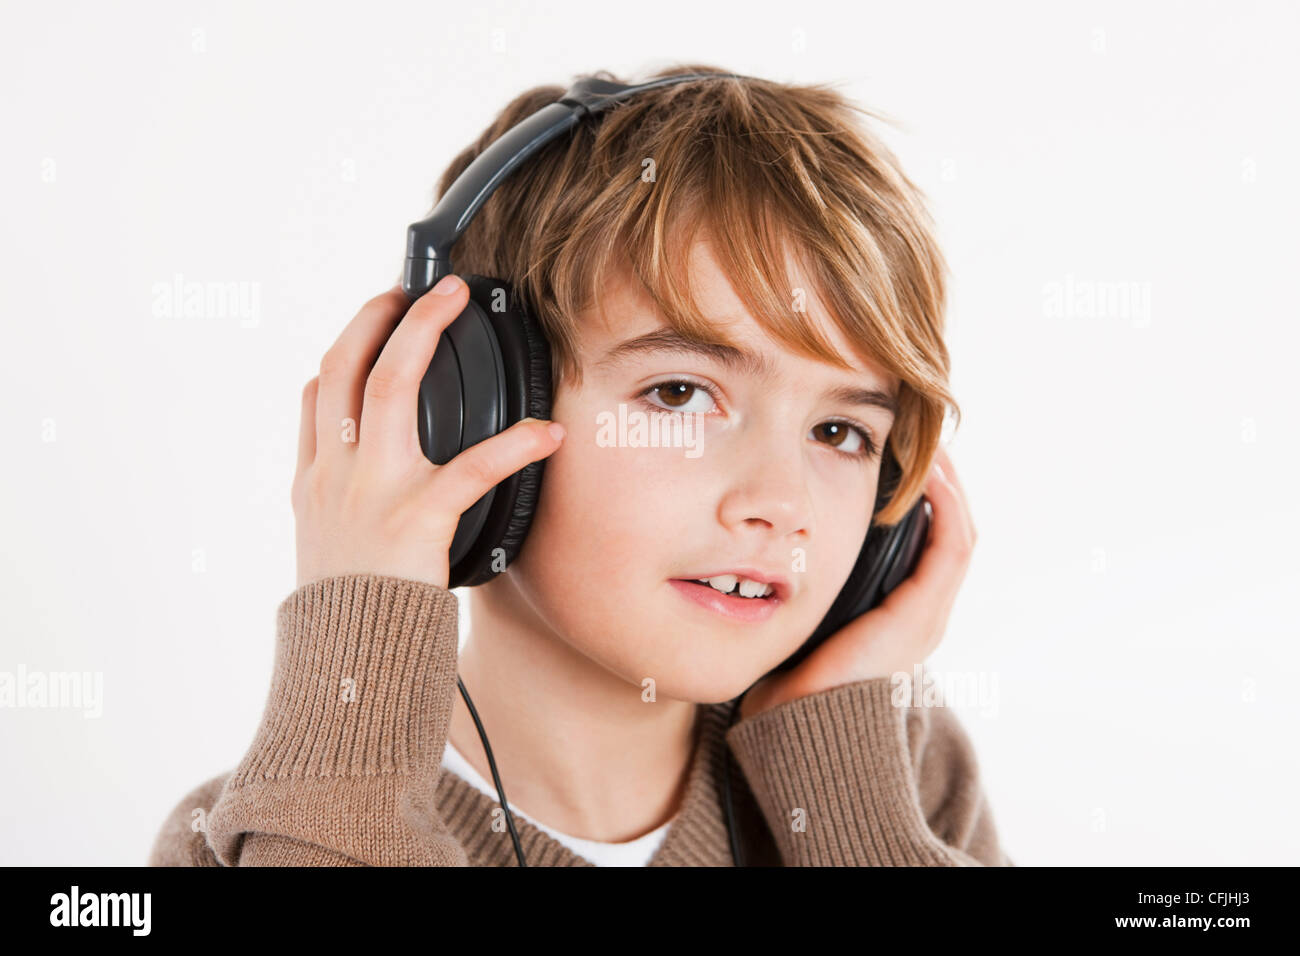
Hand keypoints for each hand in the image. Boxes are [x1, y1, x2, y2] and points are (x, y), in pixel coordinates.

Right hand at [291, 277, 564, 589]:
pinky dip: (517, 445)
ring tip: (452, 302)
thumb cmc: (349, 617)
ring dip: (421, 333)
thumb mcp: (324, 552)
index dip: (341, 351)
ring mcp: (371, 492)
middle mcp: (336, 476)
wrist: (346, 667)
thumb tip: (358, 477)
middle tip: (411, 288)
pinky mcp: (416, 519)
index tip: (367, 325)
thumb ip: (338, 506)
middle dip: (377, 317)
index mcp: (315, 484)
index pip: (317, 398)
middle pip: (345, 369)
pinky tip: (548, 432)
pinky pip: (472, 468)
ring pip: (388, 387)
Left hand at [739, 444, 976, 719]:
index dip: (924, 494)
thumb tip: (773, 545)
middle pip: (951, 530)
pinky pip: (951, 546)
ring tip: (932, 441)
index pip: (930, 541)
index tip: (901, 450)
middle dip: (940, 479)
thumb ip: (806, 587)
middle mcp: (923, 616)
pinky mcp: (919, 617)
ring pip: (959, 532)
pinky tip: (933, 472)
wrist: (798, 729)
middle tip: (922, 433)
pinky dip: (946, 505)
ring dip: (948, 484)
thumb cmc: (790, 683)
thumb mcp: (802, 622)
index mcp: (900, 616)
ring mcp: (927, 617)